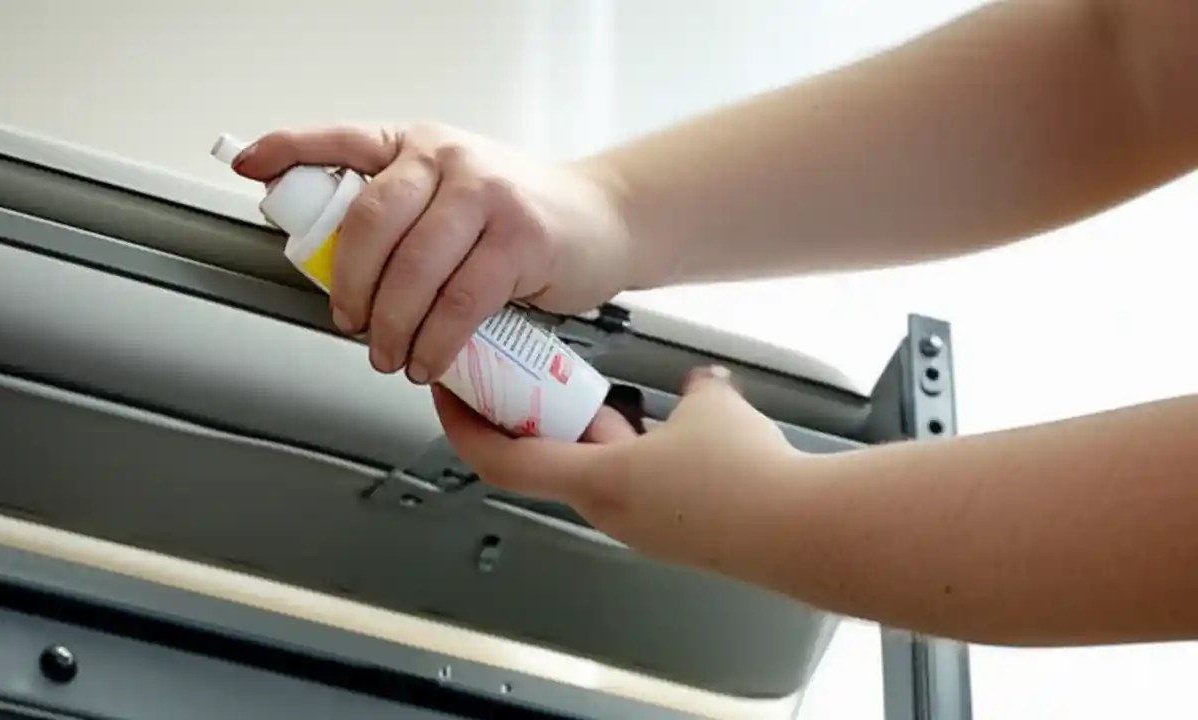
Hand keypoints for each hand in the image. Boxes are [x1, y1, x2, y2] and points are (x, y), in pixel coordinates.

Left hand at [231, 123, 634, 383]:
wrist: (605, 220)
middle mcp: (448, 159)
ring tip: (388, 355)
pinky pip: (460, 303)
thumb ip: (404, 220)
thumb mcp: (455, 198)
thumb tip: (338, 274)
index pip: (343, 140)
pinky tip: (428, 360)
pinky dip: (436, 343)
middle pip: (371, 222)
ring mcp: (487, 195)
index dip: (290, 150)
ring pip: (414, 270)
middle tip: (348, 323)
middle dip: (349, 286)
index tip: (250, 169)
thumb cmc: (519, 218)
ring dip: (391, 326)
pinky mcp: (520, 239)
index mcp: (419, 146)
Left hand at [433, 366, 811, 574]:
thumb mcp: (712, 403)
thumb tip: (701, 382)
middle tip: (526, 380)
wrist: (798, 528)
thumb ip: (694, 386)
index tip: (451, 395)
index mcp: (599, 480)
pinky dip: (631, 454)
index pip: (502, 460)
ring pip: (593, 471)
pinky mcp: (670, 531)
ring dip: (589, 435)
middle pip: (545, 461)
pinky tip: (670, 431)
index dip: (465, 426)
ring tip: (605, 396)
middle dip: (536, 419)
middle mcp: (610, 510)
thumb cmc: (747, 479)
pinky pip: (632, 486)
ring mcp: (639, 525)